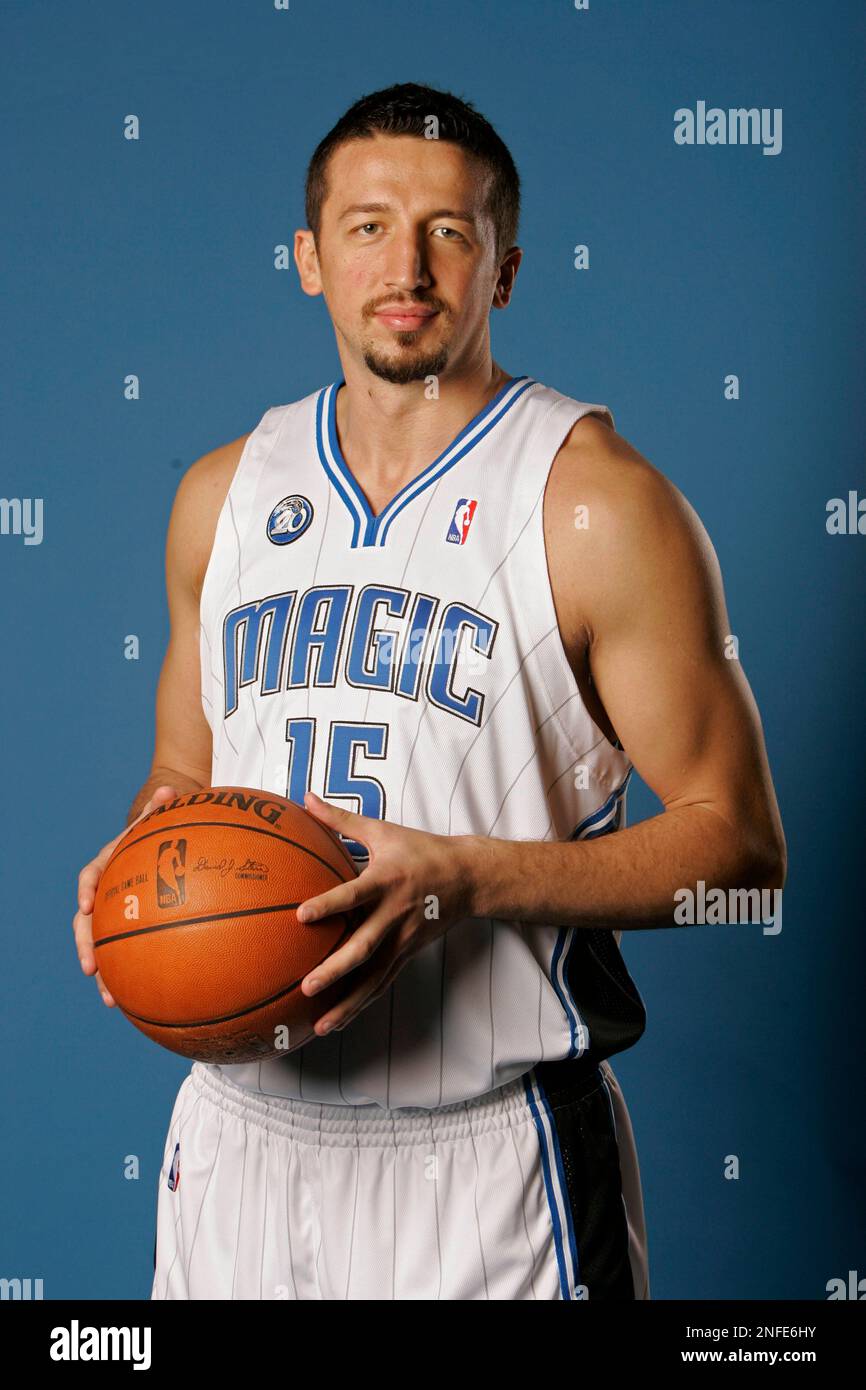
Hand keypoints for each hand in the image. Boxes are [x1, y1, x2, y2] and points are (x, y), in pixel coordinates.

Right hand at [73, 785, 179, 1005]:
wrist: (157, 845)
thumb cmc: (161, 832)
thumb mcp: (161, 819)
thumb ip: (162, 807)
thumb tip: (170, 789)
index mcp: (108, 864)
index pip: (91, 875)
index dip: (86, 890)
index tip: (86, 906)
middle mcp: (105, 893)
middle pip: (86, 922)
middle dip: (86, 946)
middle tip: (91, 968)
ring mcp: (113, 915)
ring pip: (100, 947)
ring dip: (103, 975)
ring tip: (112, 1000)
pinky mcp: (127, 931)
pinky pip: (125, 956)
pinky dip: (129, 978)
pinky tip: (140, 1004)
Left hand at [297, 791, 476, 1035]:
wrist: (469, 877)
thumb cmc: (419, 850)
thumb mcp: (382, 831)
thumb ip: (340, 820)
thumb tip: (304, 797)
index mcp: (387, 881)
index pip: (354, 895)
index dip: (329, 904)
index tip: (301, 915)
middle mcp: (395, 914)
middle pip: (364, 947)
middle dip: (336, 969)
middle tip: (307, 986)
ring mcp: (403, 940)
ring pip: (373, 977)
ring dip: (348, 1002)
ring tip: (319, 1025)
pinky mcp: (407, 955)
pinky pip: (381, 983)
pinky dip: (360, 1005)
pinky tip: (336, 1022)